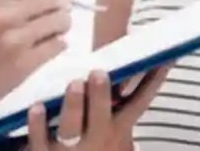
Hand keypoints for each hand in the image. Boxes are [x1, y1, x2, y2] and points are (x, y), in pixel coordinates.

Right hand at [0, 0, 76, 117]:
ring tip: (54, 31)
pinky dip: (59, 44)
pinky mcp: (24, 63)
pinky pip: (57, 45)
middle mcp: (5, 14)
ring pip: (61, 21)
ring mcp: (15, 39)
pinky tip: (50, 46)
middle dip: (66, 3)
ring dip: (64, 24)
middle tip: (63, 11)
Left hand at [25, 68, 168, 149]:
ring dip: (74, 105)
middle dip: (101, 95)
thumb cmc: (91, 148)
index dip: (153, 82)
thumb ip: (115, 103)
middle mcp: (97, 138)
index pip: (139, 102)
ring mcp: (70, 148)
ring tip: (74, 84)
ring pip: (72, 126)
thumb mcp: (110, 132)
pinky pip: (39, 138)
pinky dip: (38, 124)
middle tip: (98, 73)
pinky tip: (36, 107)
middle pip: (102, 116)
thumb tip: (120, 57)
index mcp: (117, 128)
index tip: (163, 58)